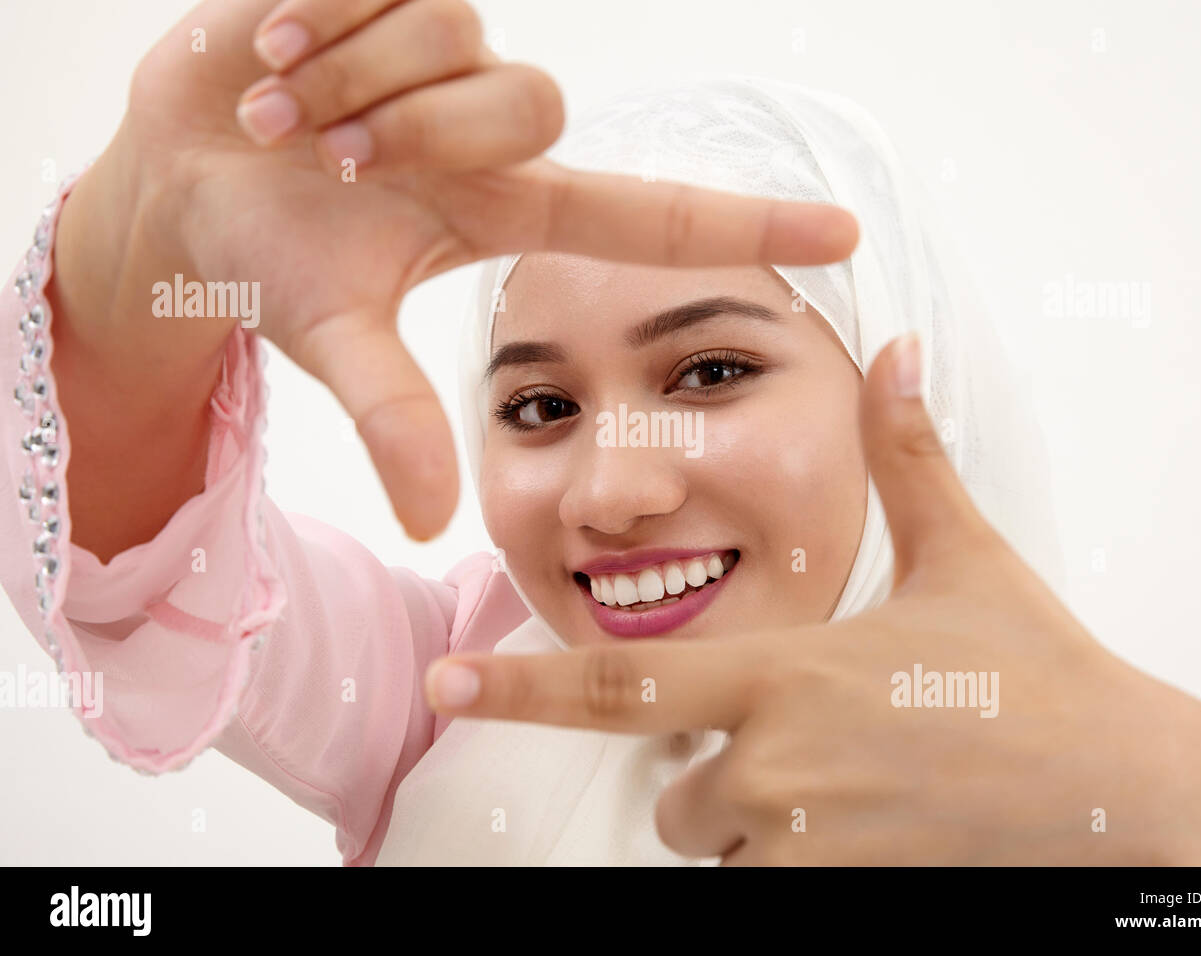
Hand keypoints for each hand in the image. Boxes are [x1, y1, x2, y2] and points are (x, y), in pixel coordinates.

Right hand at [54, 0, 856, 542]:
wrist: (178, 179)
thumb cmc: (269, 256)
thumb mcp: (330, 335)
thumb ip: (390, 414)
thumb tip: (433, 521)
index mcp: (506, 208)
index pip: (653, 212)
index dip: (748, 226)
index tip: (845, 233)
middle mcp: (495, 128)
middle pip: (533, 102)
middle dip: (415, 132)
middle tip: (330, 162)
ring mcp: (446, 53)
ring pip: (456, 33)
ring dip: (351, 85)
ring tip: (282, 116)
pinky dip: (315, 23)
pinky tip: (269, 56)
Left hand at [423, 333, 1200, 864]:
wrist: (1120, 788)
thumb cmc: (1035, 672)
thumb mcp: (964, 555)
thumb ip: (908, 458)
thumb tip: (902, 350)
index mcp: (780, 670)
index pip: (618, 685)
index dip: (521, 687)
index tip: (446, 685)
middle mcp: (770, 763)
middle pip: (672, 789)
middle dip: (710, 772)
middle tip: (809, 746)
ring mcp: (800, 838)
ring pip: (719, 843)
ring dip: (759, 820)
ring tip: (854, 784)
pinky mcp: (836, 891)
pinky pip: (767, 884)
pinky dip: (796, 857)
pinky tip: (871, 823)